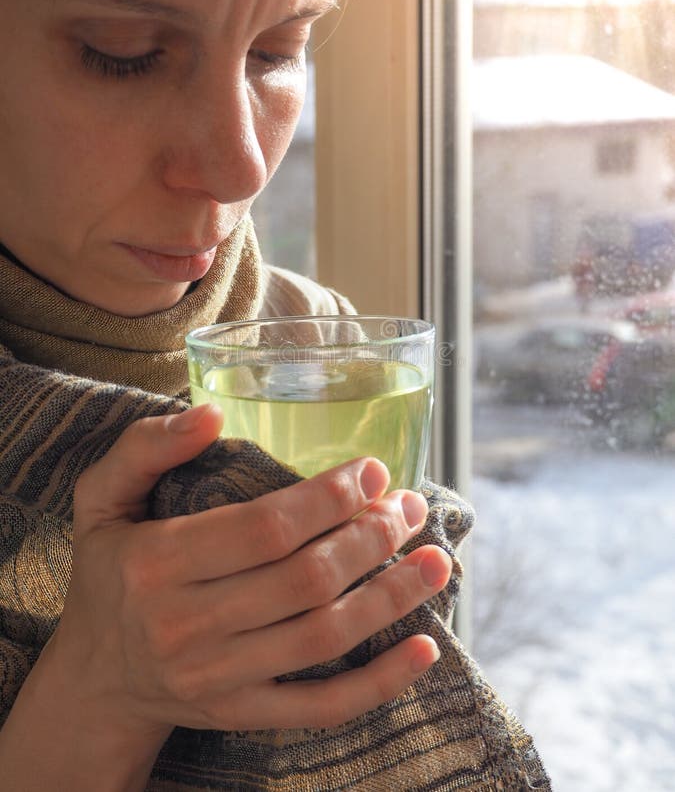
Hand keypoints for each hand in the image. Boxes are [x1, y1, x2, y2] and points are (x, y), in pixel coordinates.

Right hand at [45, 404, 451, 741]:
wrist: (95, 679)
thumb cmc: (109, 572)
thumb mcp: (100, 497)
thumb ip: (145, 446)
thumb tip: (211, 412)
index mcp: (157, 561)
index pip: (265, 527)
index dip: (330, 497)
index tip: (373, 471)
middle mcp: (187, 625)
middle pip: (305, 579)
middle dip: (371, 538)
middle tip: (410, 508)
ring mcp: (217, 678)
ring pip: (323, 636)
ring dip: (391, 598)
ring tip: (436, 562)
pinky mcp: (241, 714)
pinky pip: (321, 707)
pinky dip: (380, 682)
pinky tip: (424, 650)